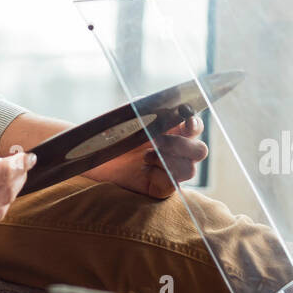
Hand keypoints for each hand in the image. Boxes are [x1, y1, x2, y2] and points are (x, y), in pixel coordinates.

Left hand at [83, 113, 207, 199]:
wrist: (92, 155)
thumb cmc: (111, 132)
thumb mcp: (129, 114)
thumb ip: (149, 107)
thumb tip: (166, 105)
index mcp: (172, 130)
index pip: (195, 127)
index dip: (194, 125)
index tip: (185, 122)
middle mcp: (175, 151)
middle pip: (200, 151)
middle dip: (182, 145)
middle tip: (157, 141)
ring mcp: (170, 170)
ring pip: (189, 169)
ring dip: (167, 160)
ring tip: (145, 156)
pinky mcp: (160, 188)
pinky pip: (172, 185)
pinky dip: (159, 175)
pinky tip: (144, 169)